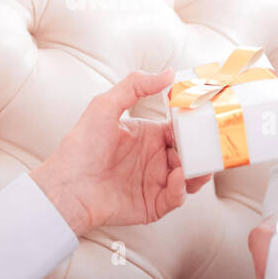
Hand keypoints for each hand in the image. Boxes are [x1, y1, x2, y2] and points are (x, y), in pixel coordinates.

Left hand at [30, 68, 213, 234]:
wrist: (66, 186)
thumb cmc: (81, 145)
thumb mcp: (105, 106)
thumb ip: (135, 86)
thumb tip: (169, 72)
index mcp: (147, 136)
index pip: (179, 129)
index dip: (192, 127)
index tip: (206, 120)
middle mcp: (153, 159)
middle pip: (188, 154)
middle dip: (202, 150)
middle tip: (211, 145)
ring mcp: (154, 183)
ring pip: (189, 178)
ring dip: (198, 171)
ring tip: (201, 164)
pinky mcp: (152, 206)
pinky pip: (175, 198)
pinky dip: (182, 188)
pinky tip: (178, 177)